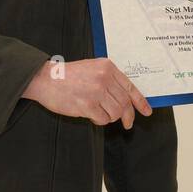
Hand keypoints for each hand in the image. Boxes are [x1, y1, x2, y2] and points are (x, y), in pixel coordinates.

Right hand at [22, 58, 151, 128]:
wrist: (45, 78)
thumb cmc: (67, 76)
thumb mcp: (92, 68)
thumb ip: (109, 80)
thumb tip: (125, 99)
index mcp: (107, 67)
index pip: (130, 87)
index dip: (140, 102)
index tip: (147, 111)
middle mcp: (104, 78)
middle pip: (125, 103)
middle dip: (128, 116)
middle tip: (127, 124)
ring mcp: (96, 91)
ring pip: (116, 113)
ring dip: (110, 117)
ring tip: (99, 113)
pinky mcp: (87, 104)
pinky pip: (102, 119)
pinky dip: (99, 120)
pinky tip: (91, 115)